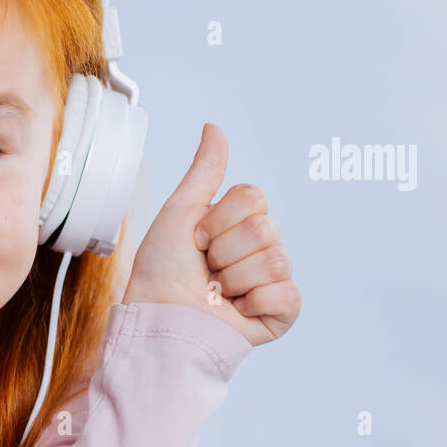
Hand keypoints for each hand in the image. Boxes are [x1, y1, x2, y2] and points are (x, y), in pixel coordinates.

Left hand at [122, 123, 299, 345]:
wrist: (157, 318)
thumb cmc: (161, 271)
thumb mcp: (179, 212)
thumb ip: (204, 171)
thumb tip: (214, 128)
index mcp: (241, 224)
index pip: (254, 198)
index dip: (217, 221)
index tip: (195, 241)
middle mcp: (260, 250)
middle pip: (265, 227)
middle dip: (224, 251)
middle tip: (205, 270)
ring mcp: (271, 282)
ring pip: (276, 259)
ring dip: (234, 279)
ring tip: (215, 293)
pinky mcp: (279, 314)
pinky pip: (289, 294)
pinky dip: (256, 303)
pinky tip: (236, 310)